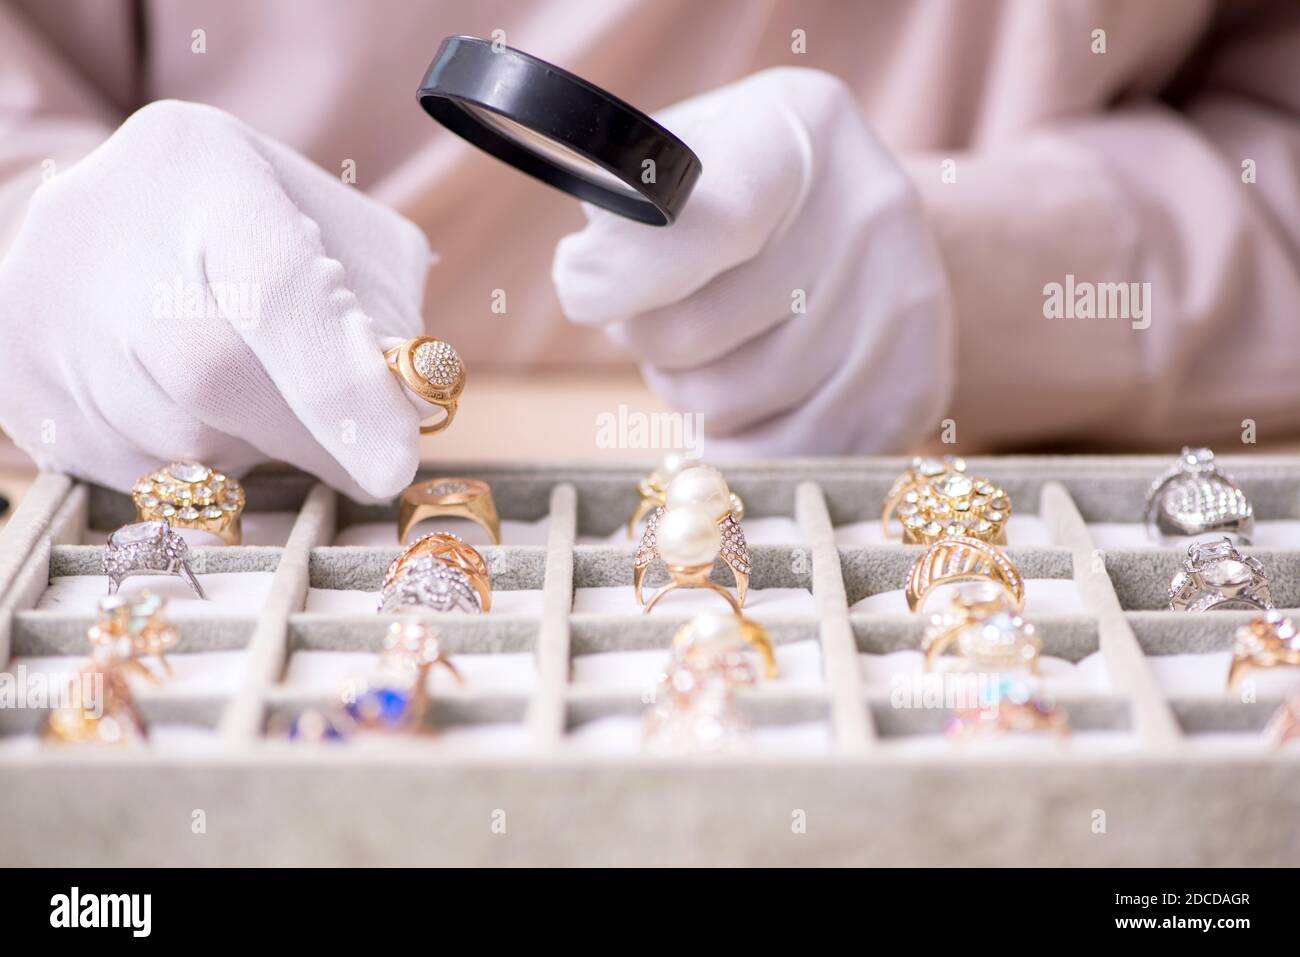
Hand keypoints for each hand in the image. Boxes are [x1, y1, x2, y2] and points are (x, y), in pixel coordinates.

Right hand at [0, 100, 430, 500]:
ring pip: (168, 434)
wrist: (139, 226)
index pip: (275, 285)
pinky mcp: (19, 375)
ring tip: (272, 409)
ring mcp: (42, 300)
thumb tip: (406, 410)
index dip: (339, 387)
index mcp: (204, 163)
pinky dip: (194, 467)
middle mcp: (102, 219)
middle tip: (364, 462)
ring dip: (250, 452)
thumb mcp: (353, 247)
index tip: (393, 466)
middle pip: (208, 371)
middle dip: (305, 437)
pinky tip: (208, 418)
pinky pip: (126, 466)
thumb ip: (386, 322)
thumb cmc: (279, 239)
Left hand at [553, 68, 952, 453]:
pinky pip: (786, 456)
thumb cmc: (743, 187)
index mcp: (798, 133)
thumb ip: (632, 202)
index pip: (707, 221)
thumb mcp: (693, 152)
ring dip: (683, 394)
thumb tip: (592, 276)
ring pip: (731, 405)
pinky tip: (731, 414)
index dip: (626, 275)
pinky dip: (736, 446)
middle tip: (640, 325)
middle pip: (699, 331)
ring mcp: (900, 305)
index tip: (580, 290)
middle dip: (642, 341)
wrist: (866, 224)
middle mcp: (868, 212)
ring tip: (693, 359)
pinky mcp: (915, 383)